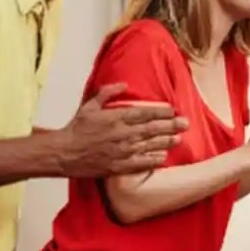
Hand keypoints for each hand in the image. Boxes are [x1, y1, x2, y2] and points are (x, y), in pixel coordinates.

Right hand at [55, 83, 188, 177]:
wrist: (63, 153)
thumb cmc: (76, 129)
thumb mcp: (89, 106)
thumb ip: (107, 93)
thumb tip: (124, 84)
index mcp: (116, 118)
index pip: (144, 113)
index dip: (160, 111)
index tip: (172, 110)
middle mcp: (122, 134)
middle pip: (152, 129)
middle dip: (171, 125)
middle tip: (185, 123)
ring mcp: (122, 151)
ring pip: (150, 145)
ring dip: (166, 141)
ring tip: (179, 138)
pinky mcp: (119, 166)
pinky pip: (141, 163)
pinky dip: (153, 159)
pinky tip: (163, 157)